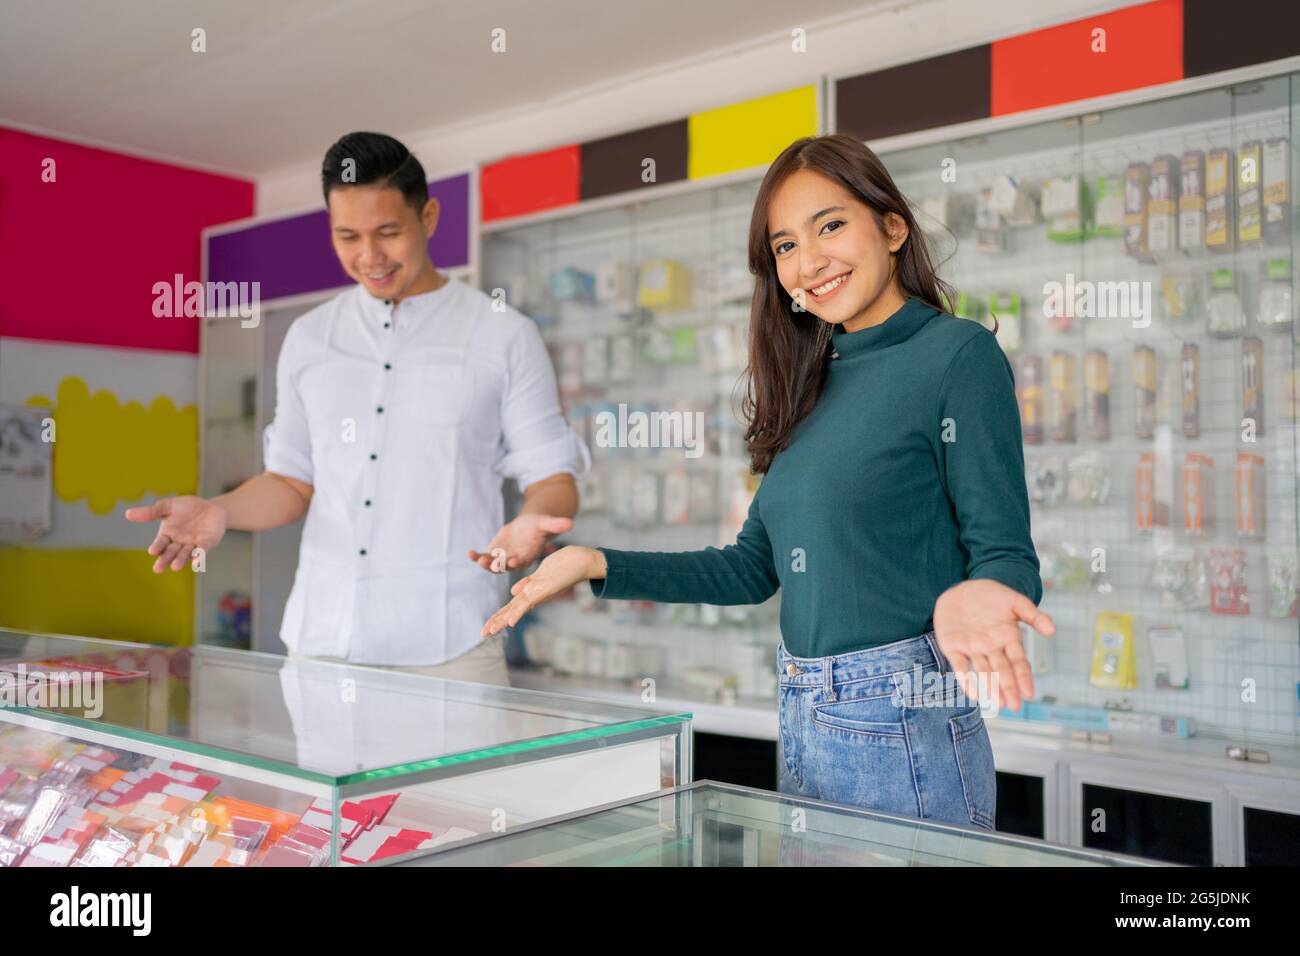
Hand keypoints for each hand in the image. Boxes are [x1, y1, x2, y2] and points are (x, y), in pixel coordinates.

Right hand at [124, 496, 227, 572]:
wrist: (210, 507)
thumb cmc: (186, 508)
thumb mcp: (167, 506)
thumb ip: (151, 512)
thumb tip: (127, 514)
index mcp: (167, 535)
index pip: (160, 543)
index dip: (157, 547)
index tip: (152, 551)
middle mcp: (178, 543)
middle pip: (170, 553)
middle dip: (165, 560)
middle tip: (158, 569)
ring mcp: (192, 544)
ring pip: (185, 554)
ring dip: (180, 561)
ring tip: (175, 567)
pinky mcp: (207, 544)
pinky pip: (202, 551)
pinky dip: (199, 556)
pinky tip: (197, 562)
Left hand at [468, 513, 573, 572]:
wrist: (528, 527)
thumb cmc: (539, 525)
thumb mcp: (546, 523)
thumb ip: (556, 525)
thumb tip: (571, 522)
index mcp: (528, 555)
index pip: (523, 561)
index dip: (518, 561)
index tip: (513, 561)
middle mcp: (515, 560)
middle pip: (505, 565)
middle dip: (496, 565)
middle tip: (488, 562)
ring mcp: (503, 558)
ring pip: (493, 564)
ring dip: (485, 563)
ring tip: (477, 558)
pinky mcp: (494, 553)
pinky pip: (484, 557)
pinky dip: (477, 557)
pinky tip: (470, 553)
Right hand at [481, 546, 605, 636]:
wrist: (583, 562)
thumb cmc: (564, 566)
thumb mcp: (541, 574)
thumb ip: (527, 583)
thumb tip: (513, 592)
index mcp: (532, 592)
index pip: (511, 605)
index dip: (498, 615)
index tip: (486, 626)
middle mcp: (535, 595)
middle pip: (511, 610)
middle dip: (496, 621)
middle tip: (482, 634)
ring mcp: (540, 593)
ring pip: (517, 608)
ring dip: (503, 620)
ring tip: (491, 630)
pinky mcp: (546, 589)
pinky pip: (529, 602)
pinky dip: (519, 612)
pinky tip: (510, 622)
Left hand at [932, 579, 1054, 712]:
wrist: (963, 588)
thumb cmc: (991, 595)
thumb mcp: (1015, 601)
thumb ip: (1033, 615)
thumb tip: (1052, 630)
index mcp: (1008, 638)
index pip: (1018, 662)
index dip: (1023, 678)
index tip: (1029, 694)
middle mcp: (991, 647)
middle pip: (1002, 671)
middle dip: (1008, 688)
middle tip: (1014, 706)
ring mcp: (972, 648)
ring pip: (983, 671)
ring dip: (990, 687)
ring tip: (998, 705)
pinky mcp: (953, 646)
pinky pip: (960, 665)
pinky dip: (966, 679)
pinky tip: (972, 694)